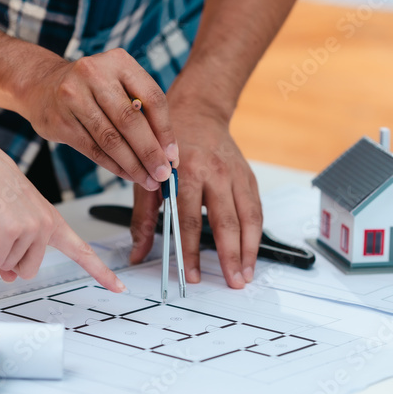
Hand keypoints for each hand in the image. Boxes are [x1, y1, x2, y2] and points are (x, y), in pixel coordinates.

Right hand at [0, 138, 124, 291]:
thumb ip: (17, 250)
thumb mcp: (12, 221)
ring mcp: (33, 227)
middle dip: (8, 259)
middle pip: (28, 272)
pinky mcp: (13, 230)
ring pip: (9, 265)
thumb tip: (9, 276)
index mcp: (53, 222)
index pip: (83, 252)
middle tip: (0, 232)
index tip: (119, 287)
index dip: (101, 272)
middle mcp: (47, 225)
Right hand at [21, 49, 178, 190]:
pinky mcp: (59, 120)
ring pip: (110, 139)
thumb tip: (167, 152)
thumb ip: (142, 109)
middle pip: (130, 121)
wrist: (41, 85)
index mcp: (118, 61)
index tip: (172, 156)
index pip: (152, 98)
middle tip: (162, 175)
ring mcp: (73, 97)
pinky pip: (92, 149)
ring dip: (132, 165)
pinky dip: (112, 165)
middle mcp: (94, 74)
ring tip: (146, 179)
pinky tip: (126, 174)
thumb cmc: (90, 88)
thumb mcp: (118, 83)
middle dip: (150, 153)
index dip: (165, 131)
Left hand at [128, 88, 261, 289]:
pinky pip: (256, 210)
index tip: (191, 275)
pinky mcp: (249, 177)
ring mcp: (235, 174)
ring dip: (248, 250)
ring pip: (247, 218)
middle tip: (232, 282)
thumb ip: (142, 218)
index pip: (188, 219)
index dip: (190, 251)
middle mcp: (214, 172)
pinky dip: (256, 234)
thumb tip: (136, 254)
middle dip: (229, 256)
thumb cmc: (169, 145)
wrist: (198, 111)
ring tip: (246, 274)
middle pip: (224, 221)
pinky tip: (252, 253)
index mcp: (185, 171)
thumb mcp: (146, 176)